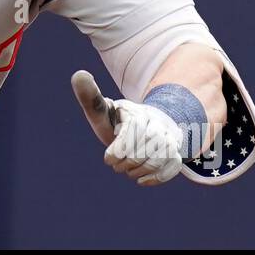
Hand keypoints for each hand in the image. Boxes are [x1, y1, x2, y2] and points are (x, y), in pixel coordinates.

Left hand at [72, 70, 183, 186]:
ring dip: (138, 171)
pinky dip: (156, 177)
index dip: (118, 150)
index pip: (132, 132)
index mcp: (138, 113)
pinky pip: (173, 167)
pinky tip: (141, 180)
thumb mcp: (104, 111)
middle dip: (127, 163)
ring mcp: (169, 138)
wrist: (144, 129)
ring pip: (159, 159)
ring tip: (127, 171)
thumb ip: (91, 98)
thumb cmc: (118, 122)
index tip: (108, 159)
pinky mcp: (176, 153)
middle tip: (117, 166)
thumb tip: (79, 74)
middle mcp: (157, 124)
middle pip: (145, 149)